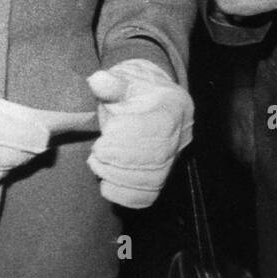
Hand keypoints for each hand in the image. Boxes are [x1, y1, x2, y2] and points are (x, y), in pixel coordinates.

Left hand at [87, 60, 193, 208]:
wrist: (145, 105)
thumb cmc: (133, 92)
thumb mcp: (123, 80)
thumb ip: (110, 82)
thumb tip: (97, 80)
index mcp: (174, 107)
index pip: (161, 127)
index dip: (132, 135)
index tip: (106, 135)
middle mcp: (179, 137)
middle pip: (158, 157)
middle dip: (122, 158)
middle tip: (97, 151)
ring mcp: (171, 161)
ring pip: (152, 181)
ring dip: (118, 176)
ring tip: (97, 162)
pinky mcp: (158, 180)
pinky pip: (146, 198)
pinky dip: (123, 195)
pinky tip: (106, 180)